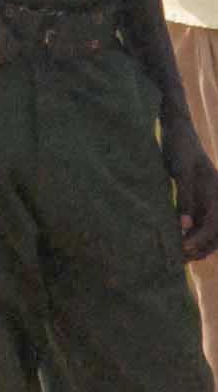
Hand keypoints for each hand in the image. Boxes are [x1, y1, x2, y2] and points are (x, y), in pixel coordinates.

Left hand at [164, 115, 217, 260]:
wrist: (179, 131)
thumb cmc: (180, 148)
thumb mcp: (181, 171)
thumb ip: (185, 198)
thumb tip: (186, 228)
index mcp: (216, 193)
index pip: (213, 226)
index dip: (198, 240)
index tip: (181, 249)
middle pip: (216, 235)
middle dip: (199, 249)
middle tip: (178, 259)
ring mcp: (211, 202)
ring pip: (211, 233)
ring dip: (197, 246)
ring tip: (177, 256)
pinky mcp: (202, 202)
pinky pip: (202, 225)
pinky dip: (193, 237)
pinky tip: (177, 242)